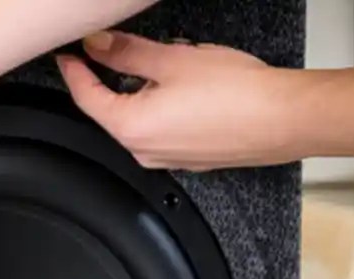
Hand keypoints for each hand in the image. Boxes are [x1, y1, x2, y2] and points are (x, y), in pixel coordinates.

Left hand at [56, 32, 305, 170]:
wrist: (284, 119)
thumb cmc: (236, 94)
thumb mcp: (171, 60)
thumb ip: (127, 53)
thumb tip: (99, 44)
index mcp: (130, 128)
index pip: (86, 98)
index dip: (75, 72)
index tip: (69, 55)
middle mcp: (144, 151)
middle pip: (112, 110)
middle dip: (114, 78)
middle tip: (121, 49)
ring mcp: (167, 158)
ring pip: (140, 119)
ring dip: (143, 91)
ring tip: (170, 64)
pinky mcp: (190, 158)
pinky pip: (164, 129)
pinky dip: (164, 106)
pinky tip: (187, 87)